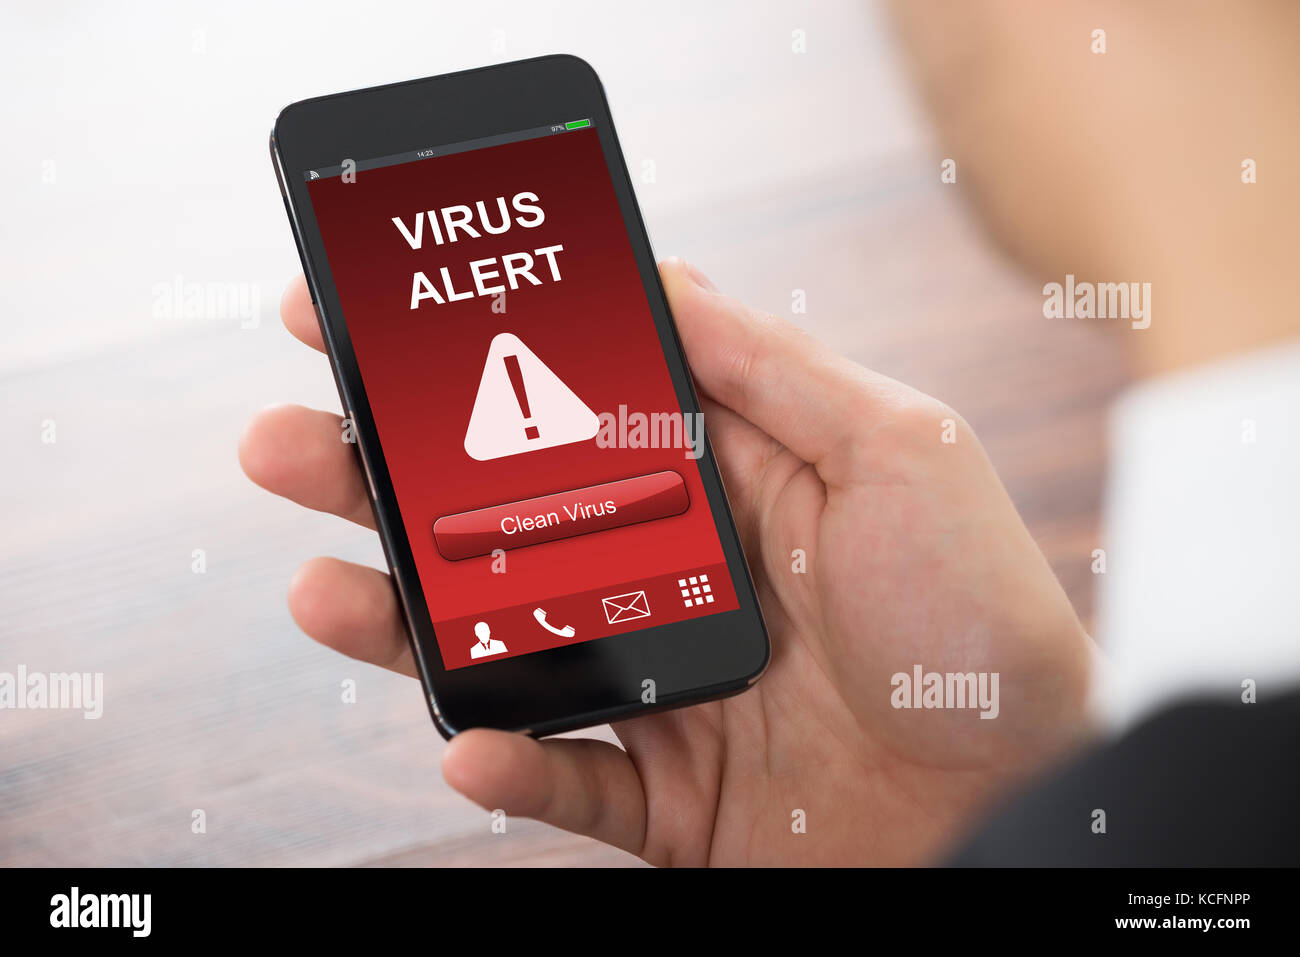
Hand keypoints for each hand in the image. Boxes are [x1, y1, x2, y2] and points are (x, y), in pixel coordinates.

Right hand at [240, 259, 1094, 865]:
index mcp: (726, 485)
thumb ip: (769, 368)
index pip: (570, 411)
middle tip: (293, 441)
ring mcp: (663, 686)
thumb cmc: (981, 619)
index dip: (474, 367)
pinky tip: (465, 745)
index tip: (375, 324)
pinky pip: (565, 780)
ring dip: (403, 621)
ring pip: (505, 649)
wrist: (1027, 800)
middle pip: (507, 524)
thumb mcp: (896, 447)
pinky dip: (509, 767)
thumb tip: (665, 280)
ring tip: (322, 587)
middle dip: (391, 481)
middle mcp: (679, 578)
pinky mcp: (669, 794)